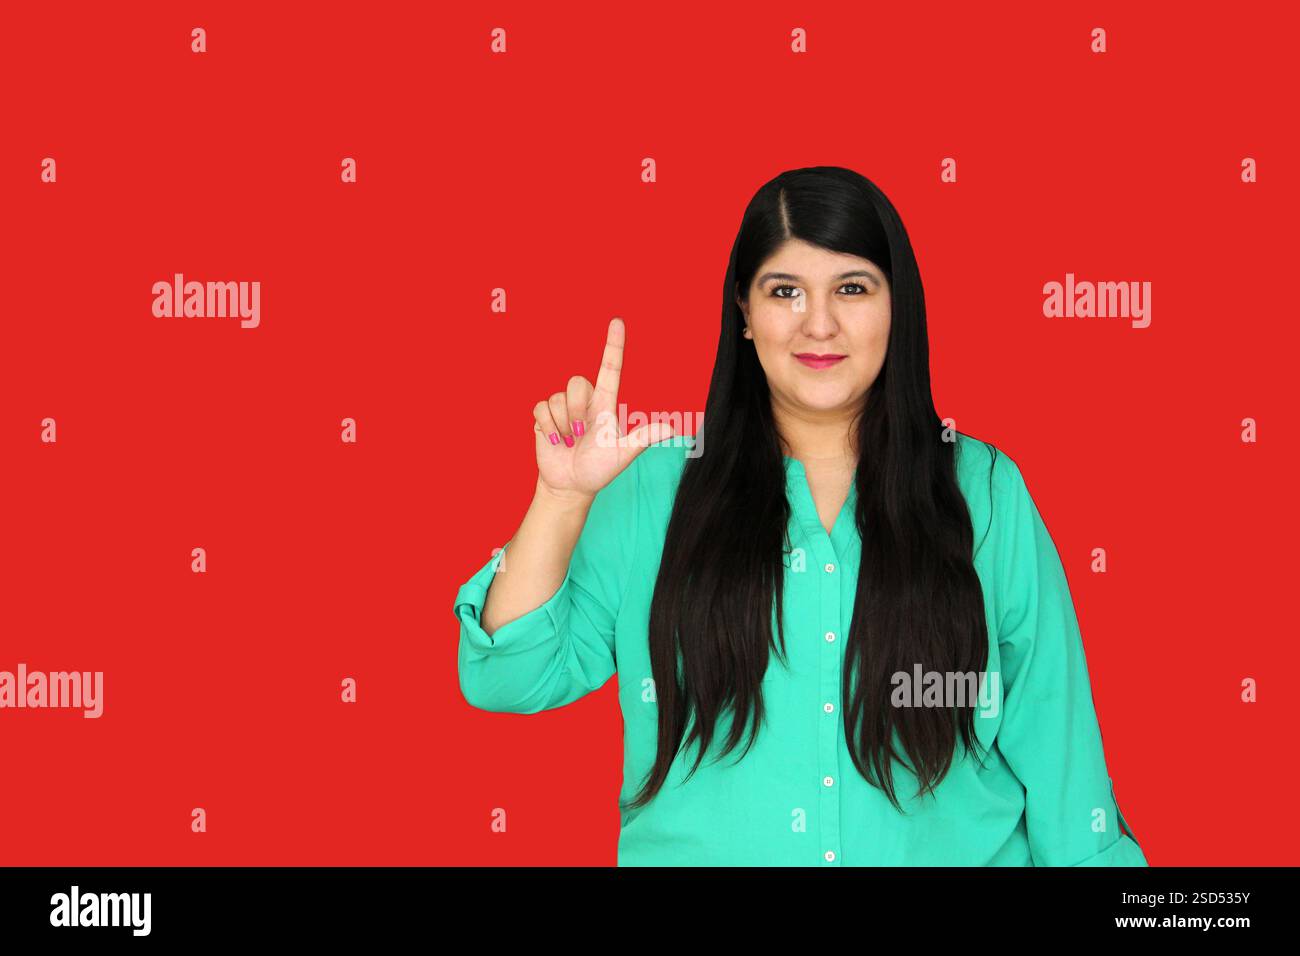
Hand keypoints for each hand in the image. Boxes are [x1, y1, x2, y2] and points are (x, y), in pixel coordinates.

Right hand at [533, 318, 675, 500]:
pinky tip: (554, 440)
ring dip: (561, 424)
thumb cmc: (598, 470)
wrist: (570, 485)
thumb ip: (642, 439)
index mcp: (605, 404)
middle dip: (575, 410)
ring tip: (568, 440)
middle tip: (579, 434)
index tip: (617, 321)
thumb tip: (671, 429)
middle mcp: (585, 401)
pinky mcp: (544, 416)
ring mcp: (563, 408)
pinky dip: (547, 428)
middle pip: (577, 382)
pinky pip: (541, 407)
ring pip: (557, 397)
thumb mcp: (622, 454)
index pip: (610, 368)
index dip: (614, 345)